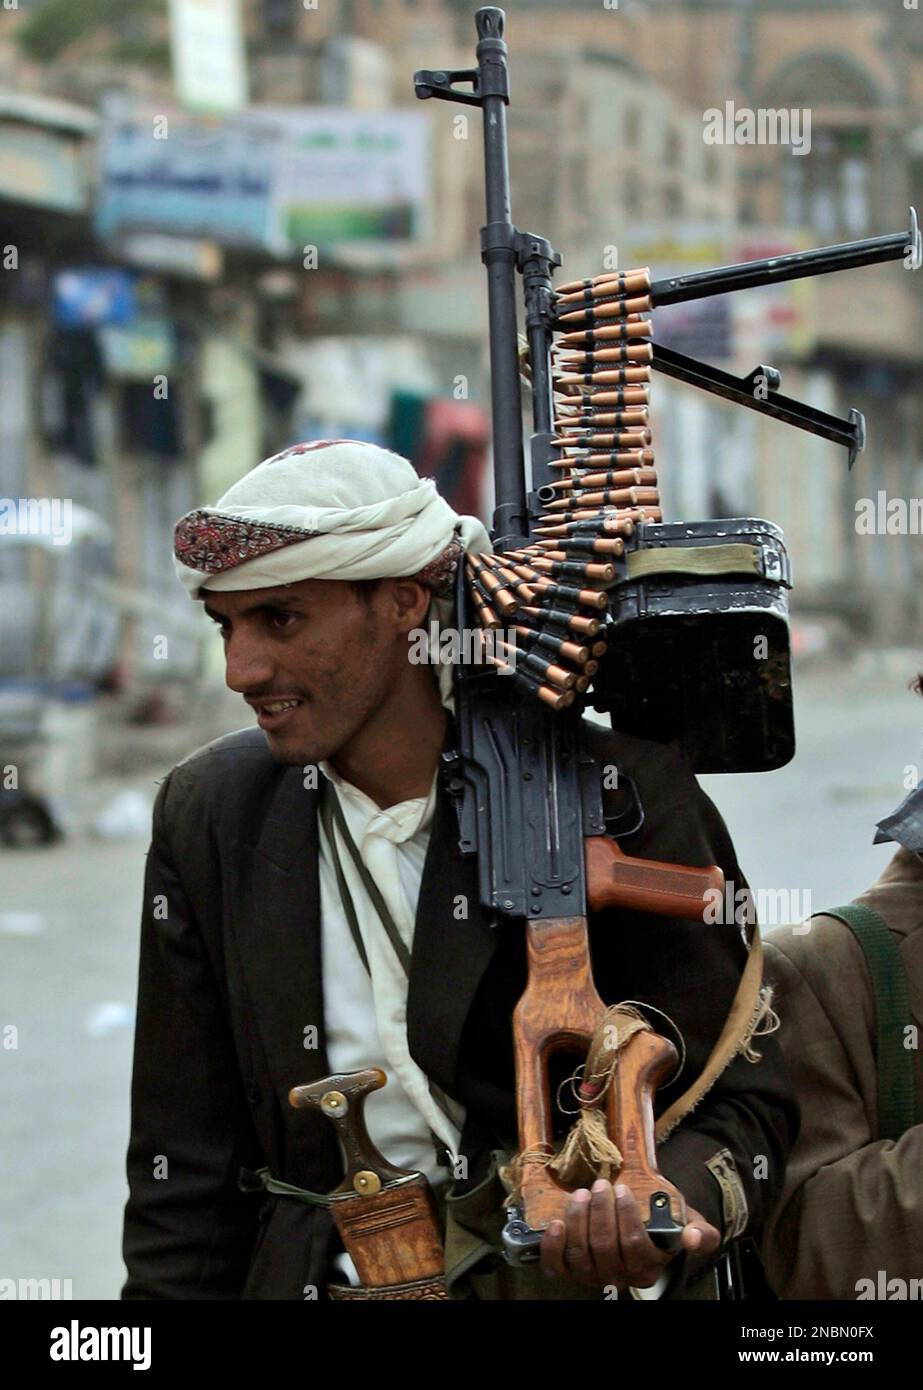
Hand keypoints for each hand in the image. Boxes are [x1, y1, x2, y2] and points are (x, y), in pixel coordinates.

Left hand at [539, 1179, 720, 1290]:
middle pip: (605, 1248)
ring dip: (578, 1220)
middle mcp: (620, 1277)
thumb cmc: (664, 1225)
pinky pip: (557, 1267)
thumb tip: (693, 1238)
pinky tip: (555, 1224)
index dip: (626, 1217)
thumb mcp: (689, 1225)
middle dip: (600, 1212)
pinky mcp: (572, 1270)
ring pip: (581, 1254)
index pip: (634, 1246)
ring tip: (582, 1194)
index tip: (622, 1190)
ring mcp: (593, 1275)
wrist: (643, 1231)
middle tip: (601, 1185)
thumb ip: (700, 1233)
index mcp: (648, 1267)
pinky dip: (553, 1247)